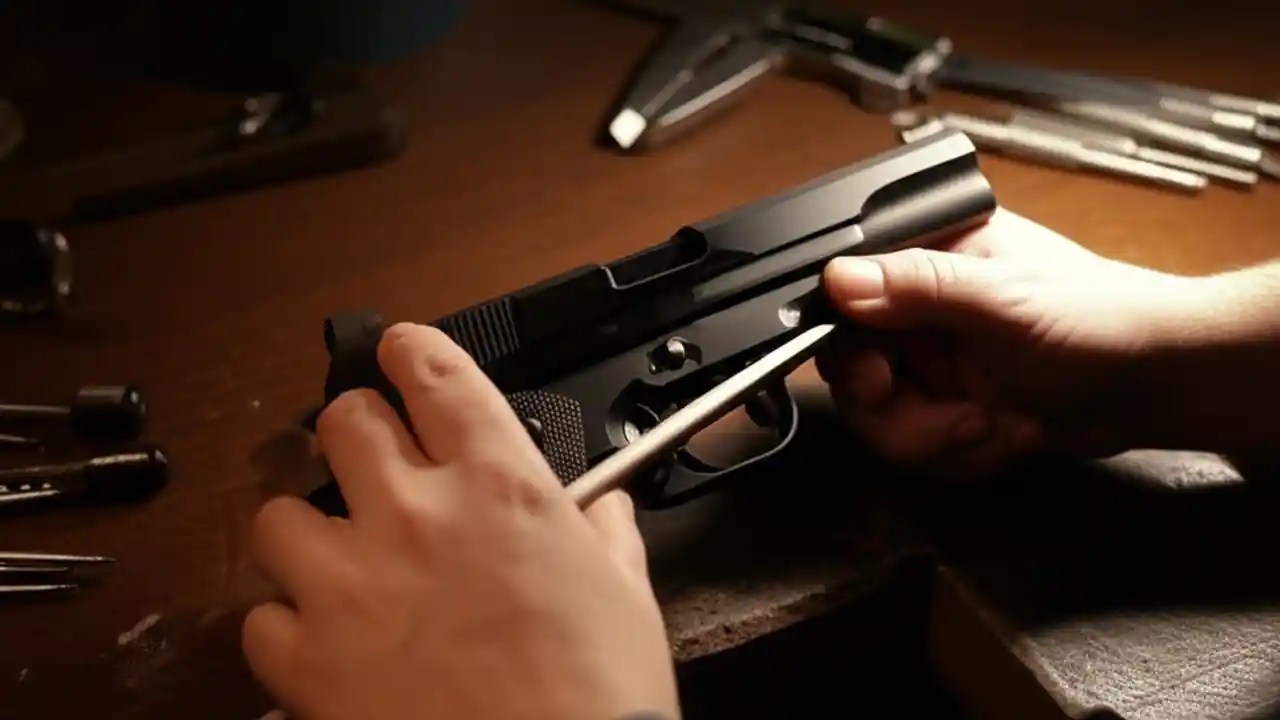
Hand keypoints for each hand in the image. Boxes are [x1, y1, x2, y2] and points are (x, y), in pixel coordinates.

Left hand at [242, 324, 678, 719]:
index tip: (398, 351)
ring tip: (332, 556)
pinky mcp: (307, 659)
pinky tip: (321, 640)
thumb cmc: (598, 697)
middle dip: (356, 430)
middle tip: (371, 460)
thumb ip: (606, 537)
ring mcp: (351, 584)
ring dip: (304, 528)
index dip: (408, 349)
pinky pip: (261, 618)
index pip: (433, 373)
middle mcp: (415, 515)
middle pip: (344, 420)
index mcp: (499, 486)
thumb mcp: (626, 597)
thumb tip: (606, 511)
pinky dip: (286, 625)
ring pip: (277, 513)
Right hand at [816, 208, 1202, 479]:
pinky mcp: (944, 406)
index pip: (840, 301)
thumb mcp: (1000, 301)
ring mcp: (928, 361)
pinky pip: (914, 447)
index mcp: (922, 254)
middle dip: (907, 416)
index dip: (849, 352)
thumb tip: (837, 279)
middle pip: (850, 374)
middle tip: (962, 422)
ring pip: (879, 422)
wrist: (1156, 385)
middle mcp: (915, 307)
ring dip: (942, 441)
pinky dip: (961, 455)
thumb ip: (917, 288)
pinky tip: (1010, 435)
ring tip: (1002, 429)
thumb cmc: (1098, 319)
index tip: (880, 384)